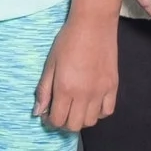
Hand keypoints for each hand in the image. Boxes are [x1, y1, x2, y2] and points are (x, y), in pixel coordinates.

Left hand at [34, 14, 117, 131]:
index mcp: (65, 88)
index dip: (50, 121)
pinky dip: (98, 112)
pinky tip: (91, 103)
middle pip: (74, 126)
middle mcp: (84, 94)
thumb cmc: (67, 41)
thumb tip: (37, 112)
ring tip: (75, 107)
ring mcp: (101, 92)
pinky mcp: (113, 87)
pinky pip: (107, 111)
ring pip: (91, 122)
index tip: (48, 114)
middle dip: (64, 123)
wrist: (93, 25)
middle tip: (60, 111)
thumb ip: (44, 89)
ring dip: (80, 119)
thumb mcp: (50, 63)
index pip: (58, 120)